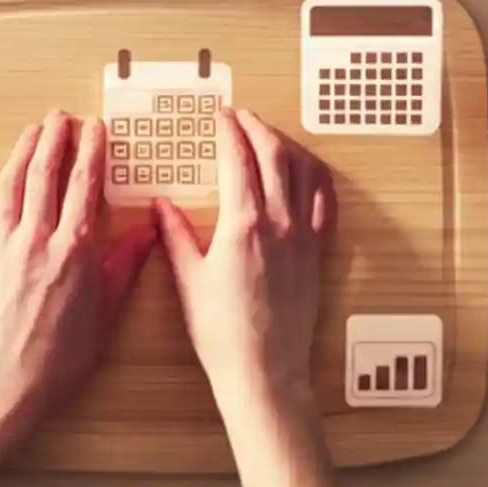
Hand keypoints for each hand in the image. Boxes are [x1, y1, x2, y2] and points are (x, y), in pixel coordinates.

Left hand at [0, 111, 156, 424]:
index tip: (96, 128)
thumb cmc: (61, 358)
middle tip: (61, 117)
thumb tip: (148, 229)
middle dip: (55, 139)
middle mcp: (36, 239)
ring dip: (22, 154)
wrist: (6, 385)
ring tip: (31, 132)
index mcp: (74, 249)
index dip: (91, 151)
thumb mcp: (106, 312)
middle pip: (45, 175)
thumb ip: (125, 264)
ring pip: (11, 187)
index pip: (84, 185)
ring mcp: (0, 248)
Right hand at [154, 108, 334, 400]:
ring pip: (305, 172)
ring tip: (270, 136)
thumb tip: (161, 205)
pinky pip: (326, 202)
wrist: (264, 371)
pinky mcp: (318, 253)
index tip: (220, 116)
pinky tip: (306, 172)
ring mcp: (304, 237)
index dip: (229, 131)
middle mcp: (280, 224)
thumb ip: (175, 236)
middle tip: (241, 116)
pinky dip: (317, 177)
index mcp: (243, 225)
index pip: (239, 159)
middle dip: (257, 127)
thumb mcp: (188, 280)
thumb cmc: (222, 333)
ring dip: (287, 145)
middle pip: (275, 155)